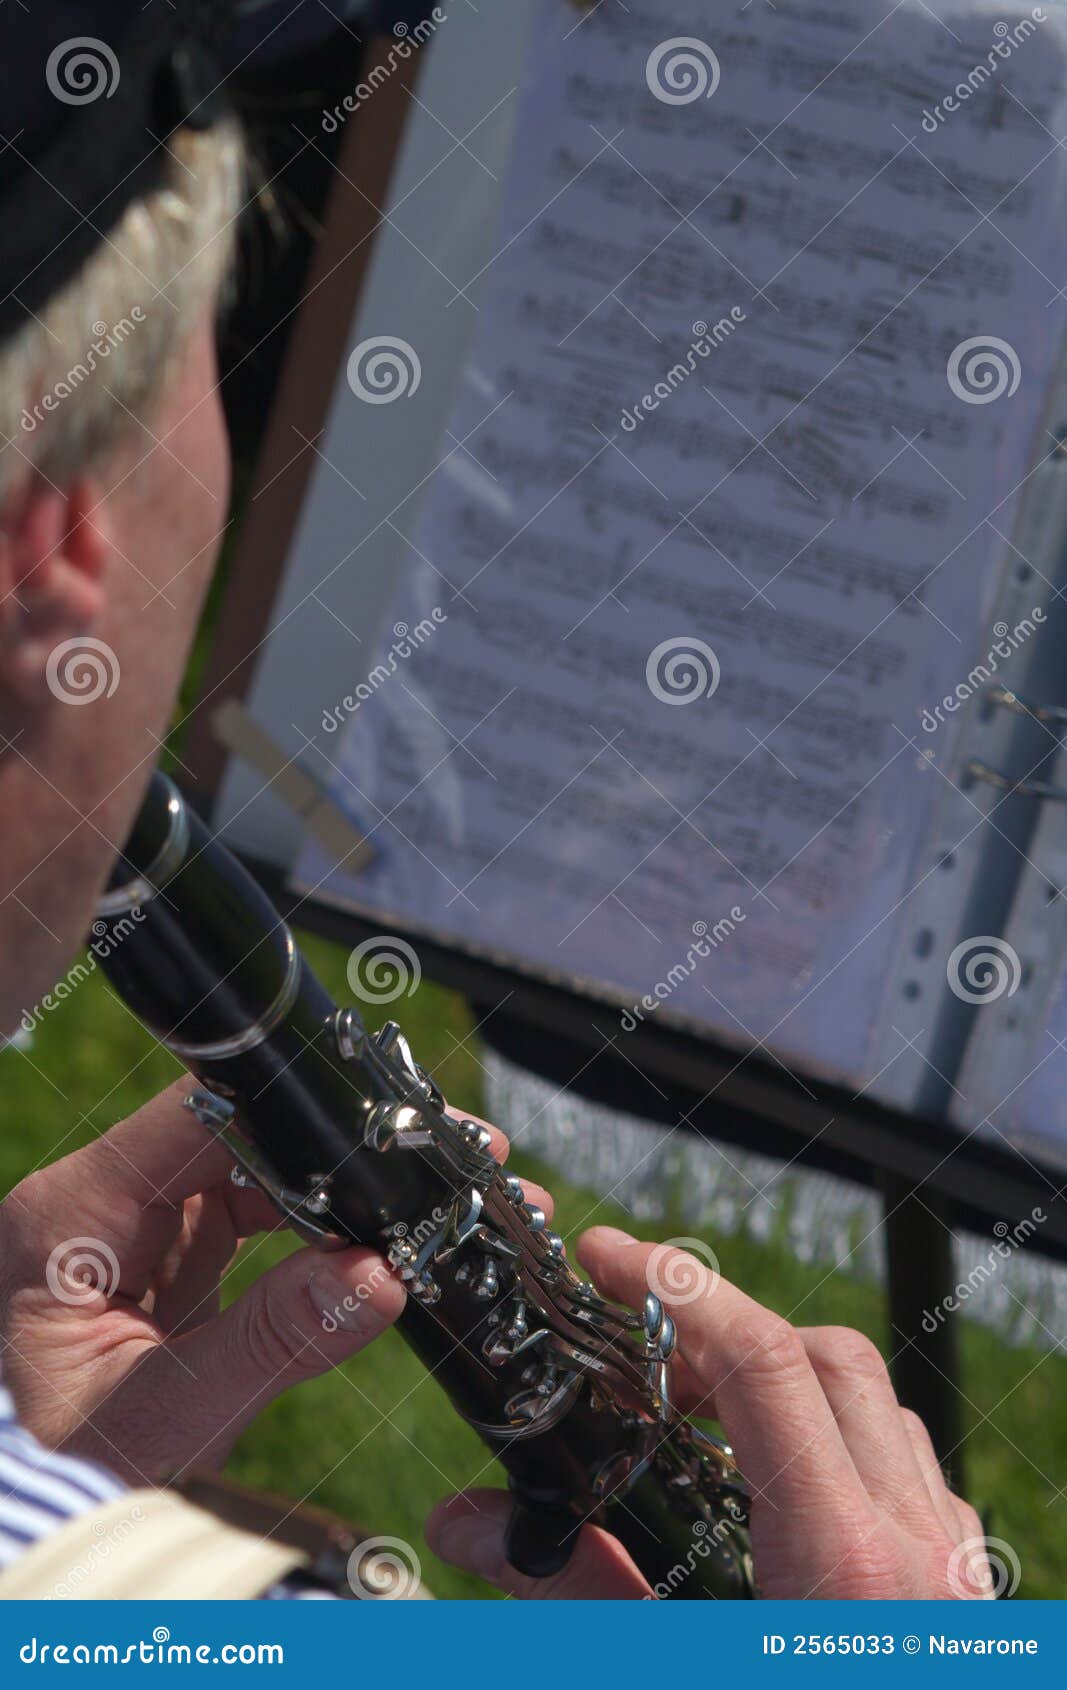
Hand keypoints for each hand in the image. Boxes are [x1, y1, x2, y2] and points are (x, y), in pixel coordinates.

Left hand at [0, 1082, 480, 1483]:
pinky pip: (252, 1210)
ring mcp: (133, 1222)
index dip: (291, 1113)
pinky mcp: (168, 1253)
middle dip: (327, 1147)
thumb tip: (380, 1273)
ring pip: (249, 1166)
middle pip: (229, 1132)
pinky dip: (311, 1224)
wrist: (41, 1529)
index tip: (383, 1128)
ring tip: (409, 1203)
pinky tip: (367, 1238)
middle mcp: (97, 1198)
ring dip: (328, 1184)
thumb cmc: (73, 1473)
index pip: (192, 1119)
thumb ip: (272, 1341)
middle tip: (426, 1161)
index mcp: (70, 1215)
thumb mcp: (170, 1416)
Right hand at [427, 1228, 990, 1599]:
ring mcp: (950, 1579)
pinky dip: (830, 1441)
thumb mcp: (667, 1669)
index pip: (765, 1364)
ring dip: (782, 1378)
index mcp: (842, 1573)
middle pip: (828, 1362)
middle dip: (724, 1324)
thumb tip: (467, 1526)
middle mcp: (917, 1558)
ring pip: (876, 1412)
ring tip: (690, 1400)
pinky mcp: (954, 1605)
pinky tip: (770, 1483)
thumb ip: (571, 1598)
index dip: (679, 1289)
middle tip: (634, 1337)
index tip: (608, 1259)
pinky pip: (904, 1476)